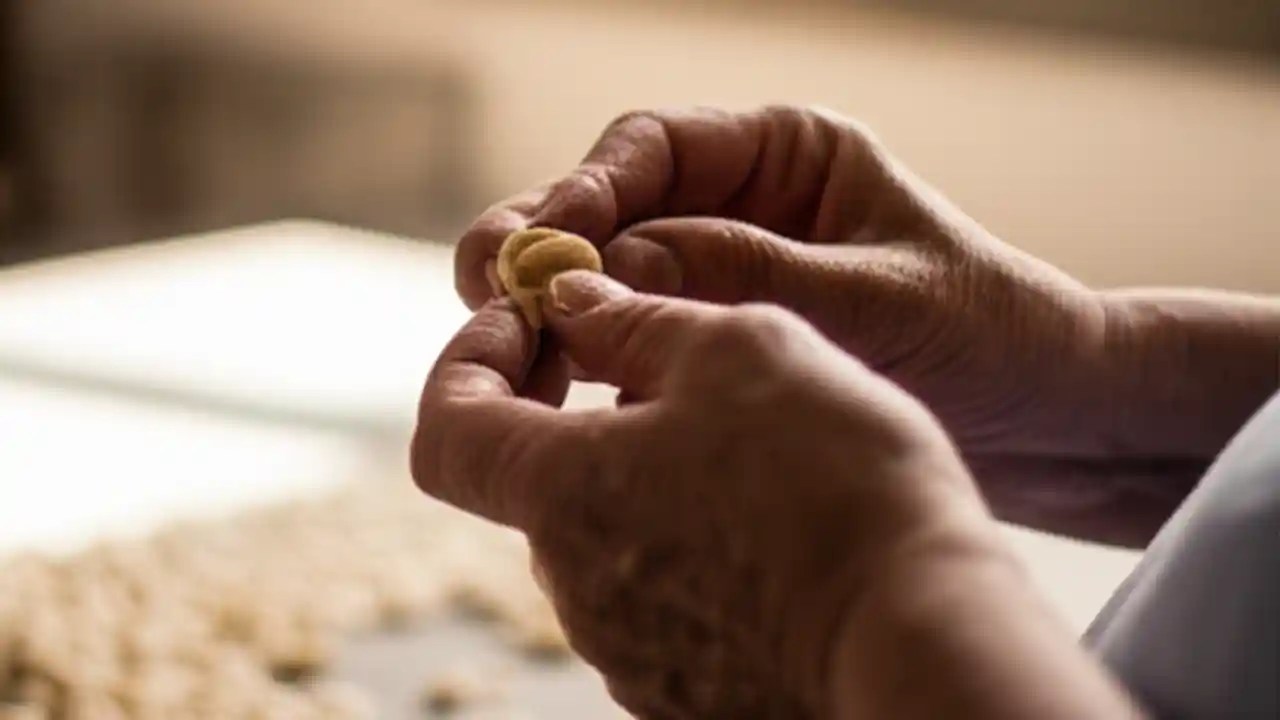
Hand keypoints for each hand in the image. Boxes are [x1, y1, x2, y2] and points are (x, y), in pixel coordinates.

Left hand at [412, 271, 998, 715]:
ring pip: (606, 535)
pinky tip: (769, 523)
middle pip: (537, 479)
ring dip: (645, 478)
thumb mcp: (739, 349)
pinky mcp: (683, 687)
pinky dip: (687, 544)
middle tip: (666, 364)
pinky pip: (659, 597)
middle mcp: (573, 585)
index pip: (444, 425)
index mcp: (561, 492)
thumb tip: (569, 303)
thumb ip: (633, 319)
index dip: (470, 359)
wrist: (921, 627)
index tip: (531, 321)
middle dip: (580, 411)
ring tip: (747, 446)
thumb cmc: (832, 476)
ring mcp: (626, 649)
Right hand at [454, 105, 1231, 545]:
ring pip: (609, 280)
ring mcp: (723, 277)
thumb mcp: (872, 297)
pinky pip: (634, 343)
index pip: (656, 148)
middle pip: (612, 209)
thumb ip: (745, 274)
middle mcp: (741, 207)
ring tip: (500, 348)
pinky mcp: (717, 346)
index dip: (586, 188)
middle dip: (543, 244)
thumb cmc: (981, 334)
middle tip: (484, 288)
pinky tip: (555, 396)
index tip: (539, 240)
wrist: (1042, 419)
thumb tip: (605, 264)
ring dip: (553, 309)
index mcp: (785, 156)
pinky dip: (592, 365)